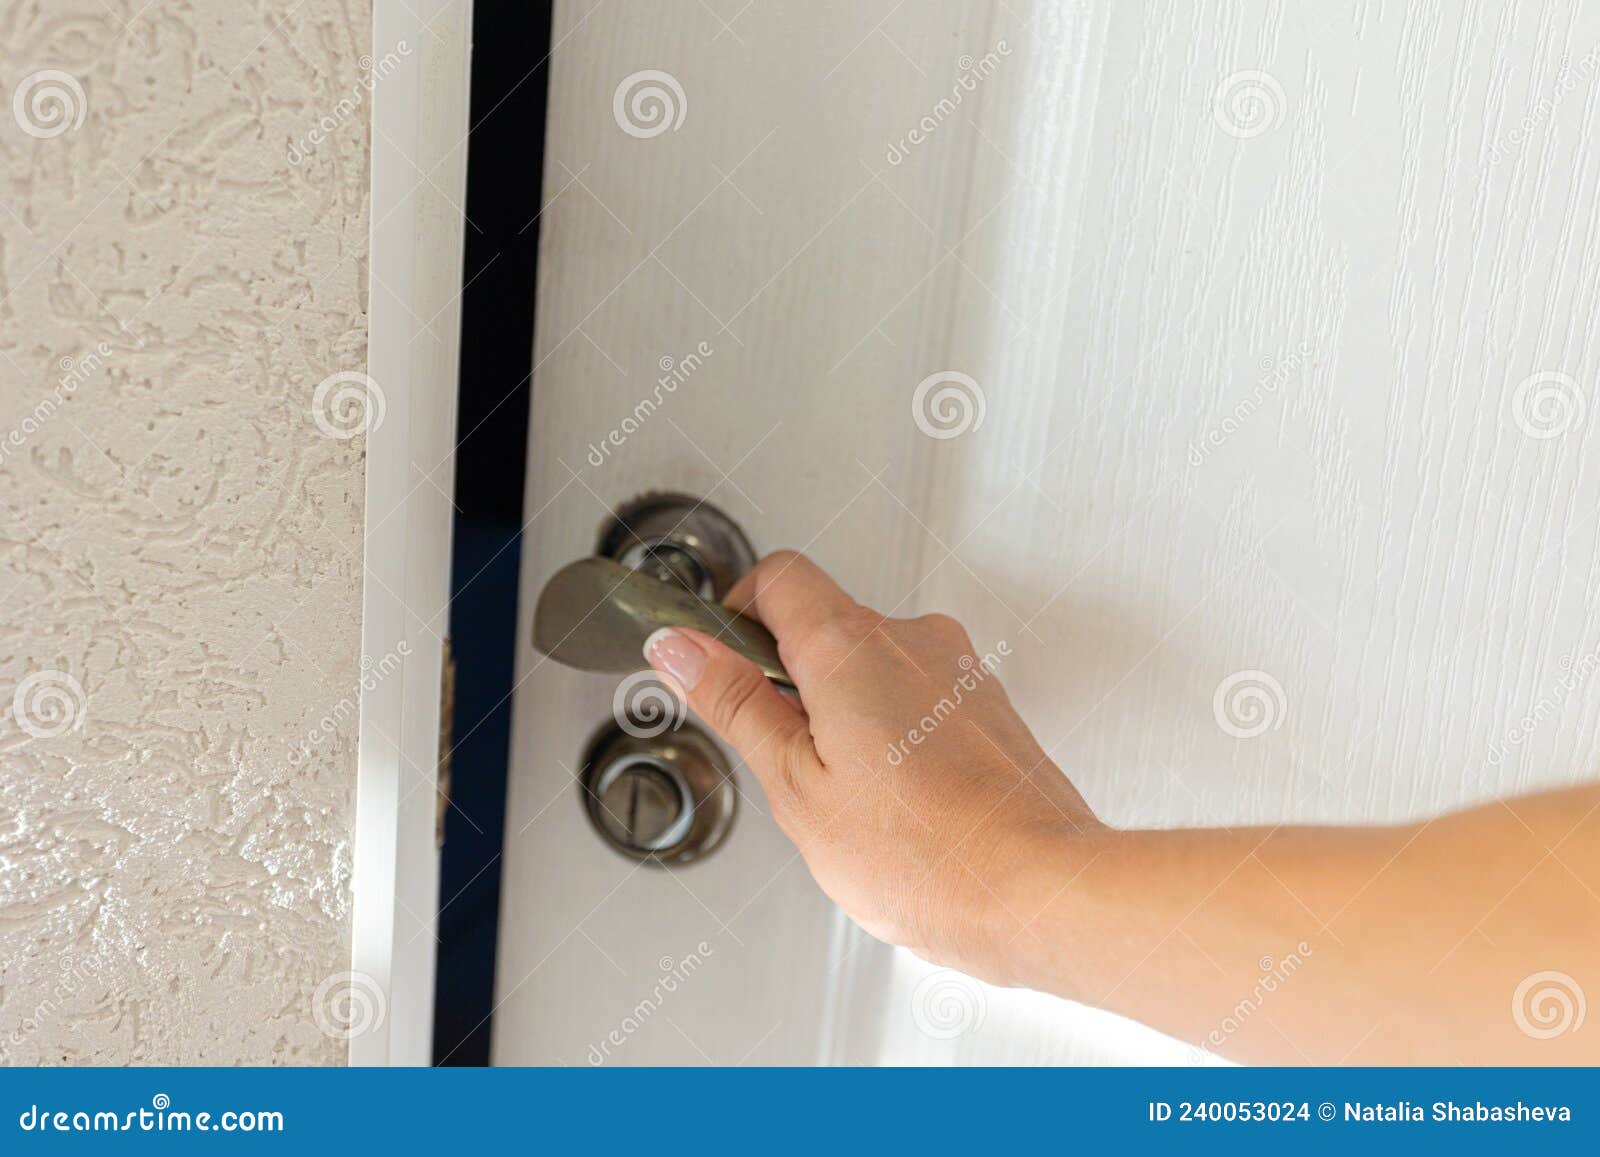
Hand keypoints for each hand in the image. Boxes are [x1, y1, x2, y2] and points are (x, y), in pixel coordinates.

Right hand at [643, 550, 1099, 981]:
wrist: (1040, 893)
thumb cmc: (928, 856)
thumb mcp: (794, 786)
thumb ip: (735, 704)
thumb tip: (681, 648)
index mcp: (852, 647)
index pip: (776, 576)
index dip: (736, 614)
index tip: (720, 664)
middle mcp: (913, 641)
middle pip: (825, 623)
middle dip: (790, 683)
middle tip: (783, 758)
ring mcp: (957, 674)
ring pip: (872, 667)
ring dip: (844, 715)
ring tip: (847, 796)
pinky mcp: (986, 710)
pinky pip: (917, 700)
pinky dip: (892, 736)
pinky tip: (895, 805)